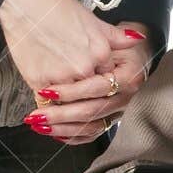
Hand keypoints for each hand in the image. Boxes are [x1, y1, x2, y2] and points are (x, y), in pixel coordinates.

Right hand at [0, 0, 145, 140]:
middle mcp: (85, 68)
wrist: (26, 4)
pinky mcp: (40, 82)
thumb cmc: (57, 9)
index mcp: (101, 53)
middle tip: (78, 111)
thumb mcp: (92, 20)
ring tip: (59, 115)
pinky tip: (44, 112)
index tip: (93, 90)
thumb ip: (115, 36)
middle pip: (91, 97)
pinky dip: (46, 110)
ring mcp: (63, 77)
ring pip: (70, 105)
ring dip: (65, 112)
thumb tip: (137, 38)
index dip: (99, 85)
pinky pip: (47, 105)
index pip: (107, 80)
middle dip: (85, 105)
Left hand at [29, 32, 153, 144]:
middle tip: (38, 115)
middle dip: (61, 114)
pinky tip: (55, 133)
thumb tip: (134, 36)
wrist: (128, 59)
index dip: (71, 91)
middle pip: (92, 111)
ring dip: (63, 128)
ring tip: (40, 125)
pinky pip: (91, 135)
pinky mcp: (109, 120)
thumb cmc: (116, 47)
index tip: (46, 92)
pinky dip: (73, 137)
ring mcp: (117, 111)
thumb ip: (117, 37)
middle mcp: (125, 98)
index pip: (97, 88)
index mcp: (128, 78)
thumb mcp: (112, 37)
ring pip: (90, 127)